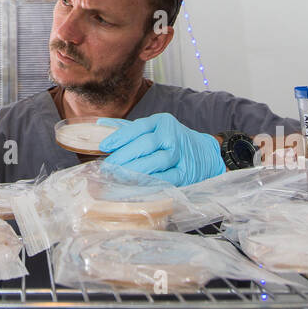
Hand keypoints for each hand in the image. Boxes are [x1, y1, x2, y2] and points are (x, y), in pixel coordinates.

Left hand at [97, 113, 225, 185]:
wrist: (207, 153)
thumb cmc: (172, 140)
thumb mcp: (154, 128)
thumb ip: (128, 128)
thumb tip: (100, 125)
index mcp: (161, 122)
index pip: (137, 128)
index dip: (119, 137)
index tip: (104, 147)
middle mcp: (171, 136)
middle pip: (145, 145)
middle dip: (123, 157)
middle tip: (106, 167)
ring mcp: (179, 154)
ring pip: (155, 162)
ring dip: (134, 171)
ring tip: (117, 177)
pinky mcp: (185, 173)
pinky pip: (165, 179)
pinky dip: (149, 183)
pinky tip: (135, 187)